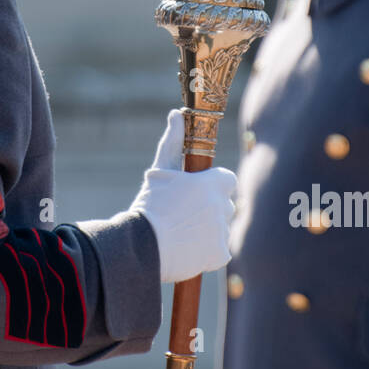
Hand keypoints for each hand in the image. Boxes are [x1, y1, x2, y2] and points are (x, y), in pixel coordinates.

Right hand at [129, 109, 236, 283]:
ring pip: (221, 227)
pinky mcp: (220, 253)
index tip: (196, 191)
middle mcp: (222, 206)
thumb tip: (177, 115)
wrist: (142, 246)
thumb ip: (173, 142)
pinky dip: (208, 251)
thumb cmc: (150, 205)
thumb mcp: (160, 171)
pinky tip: (189, 248)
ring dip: (208, 229)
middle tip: (185, 214)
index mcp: (212, 183)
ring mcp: (222, 231)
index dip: (212, 185)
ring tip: (183, 232)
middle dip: (210, 208)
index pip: (226, 179)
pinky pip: (220, 249)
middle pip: (225, 204)